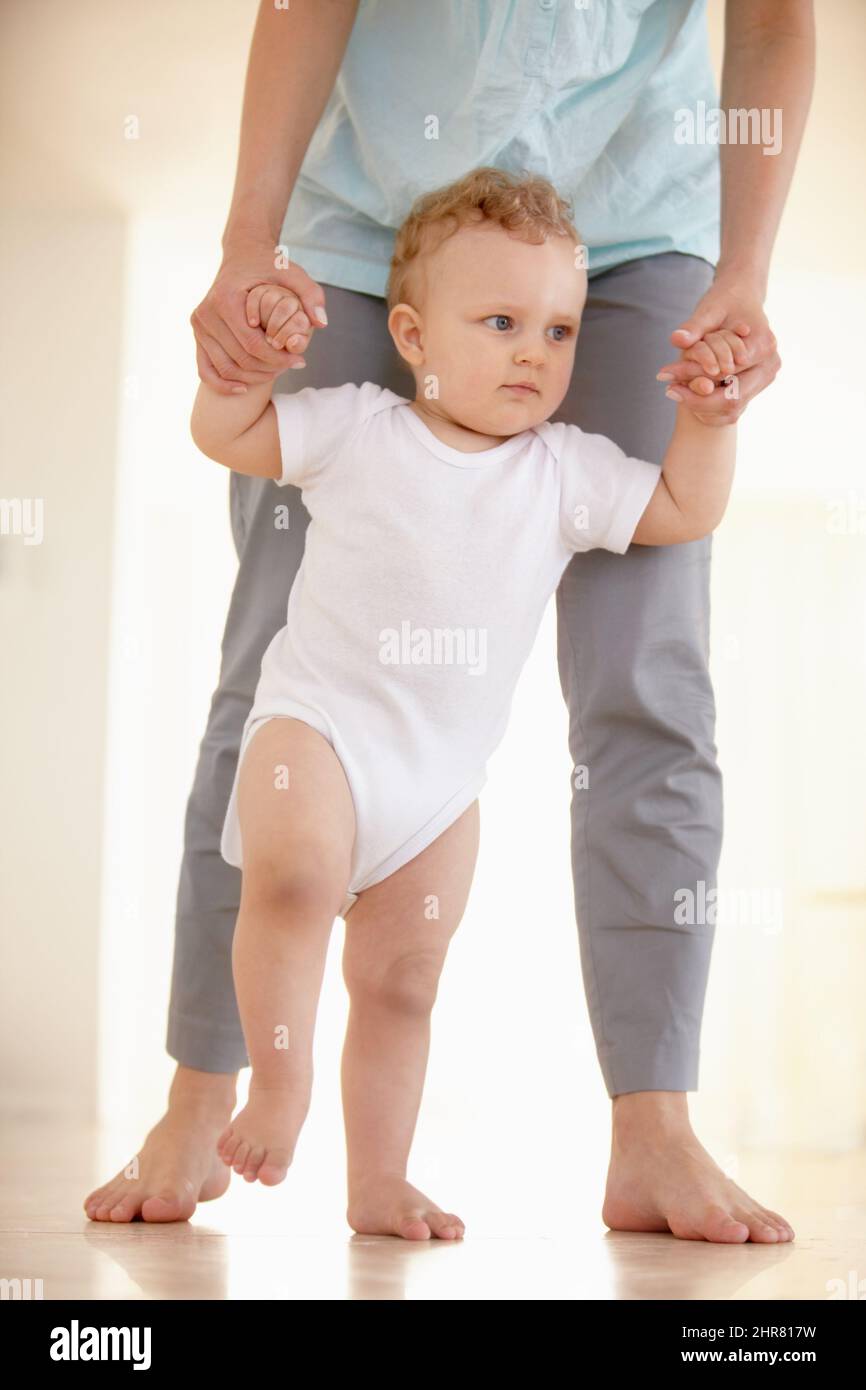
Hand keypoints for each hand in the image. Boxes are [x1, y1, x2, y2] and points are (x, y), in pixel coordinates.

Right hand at [190, 236, 327, 394]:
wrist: (242, 257)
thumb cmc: (269, 267)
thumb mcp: (294, 274)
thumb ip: (311, 295)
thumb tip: (321, 324)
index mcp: (226, 299)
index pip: (253, 344)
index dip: (278, 359)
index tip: (299, 360)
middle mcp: (206, 313)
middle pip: (240, 359)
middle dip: (269, 369)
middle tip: (291, 367)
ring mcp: (199, 325)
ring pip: (226, 368)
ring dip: (253, 378)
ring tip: (276, 372)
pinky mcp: (197, 334)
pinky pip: (205, 369)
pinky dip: (222, 384)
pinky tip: (244, 389)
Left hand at [655, 277, 781, 426]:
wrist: (742, 298)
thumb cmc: (726, 301)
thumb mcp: (709, 310)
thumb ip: (694, 326)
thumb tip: (677, 339)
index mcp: (763, 345)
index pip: (726, 374)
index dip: (695, 377)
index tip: (666, 375)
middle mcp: (769, 366)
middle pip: (731, 399)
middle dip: (697, 397)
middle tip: (668, 389)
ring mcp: (765, 378)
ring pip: (731, 409)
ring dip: (701, 404)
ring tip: (674, 390)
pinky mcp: (756, 386)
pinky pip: (731, 407)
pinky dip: (708, 404)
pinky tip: (687, 393)